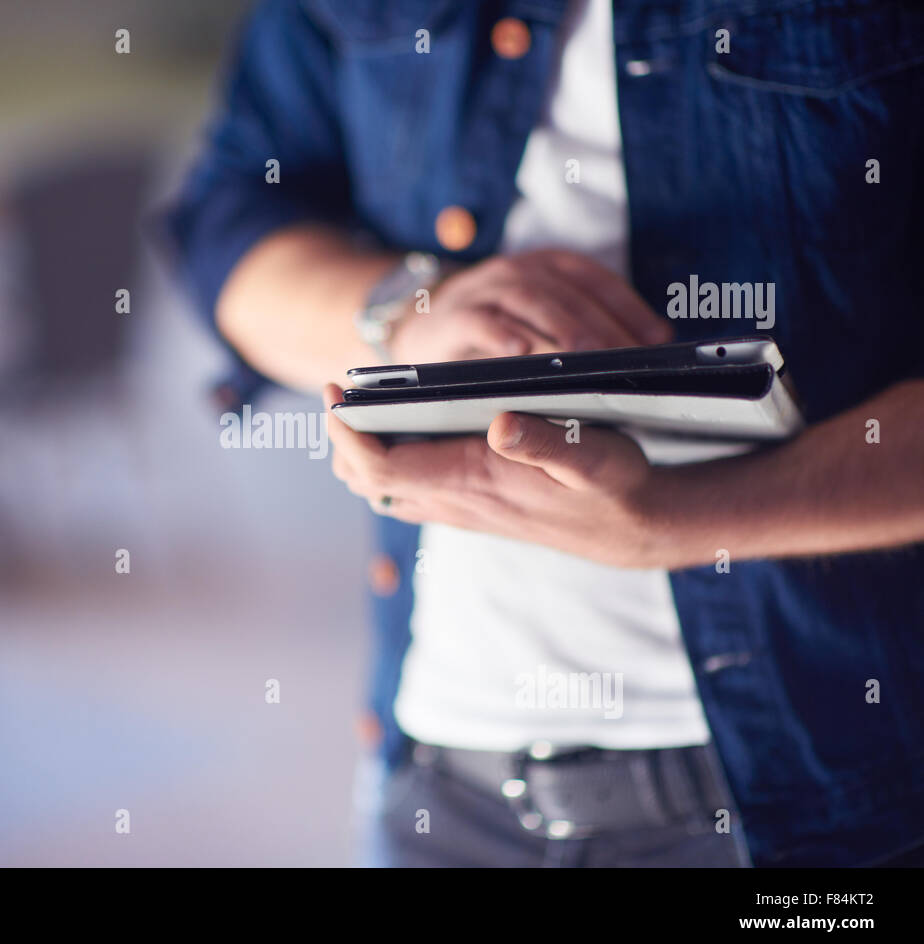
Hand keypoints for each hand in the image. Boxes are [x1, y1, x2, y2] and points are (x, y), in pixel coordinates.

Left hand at [323, 385, 676, 567]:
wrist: (631, 528)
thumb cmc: (613, 486)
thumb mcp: (594, 456)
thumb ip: (548, 440)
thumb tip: (501, 425)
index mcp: (470, 482)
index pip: (379, 468)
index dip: (347, 434)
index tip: (335, 393)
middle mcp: (453, 500)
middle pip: (364, 481)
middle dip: (342, 440)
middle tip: (342, 394)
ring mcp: (456, 507)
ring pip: (380, 489)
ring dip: (360, 451)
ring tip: (362, 405)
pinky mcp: (466, 504)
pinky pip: (404, 489)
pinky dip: (387, 459)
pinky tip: (401, 426)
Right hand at [389, 248, 671, 363]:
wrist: (420, 328)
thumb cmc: (493, 330)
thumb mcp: (539, 323)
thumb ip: (580, 327)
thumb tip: (643, 349)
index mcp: (545, 267)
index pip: (595, 279)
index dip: (628, 305)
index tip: (657, 338)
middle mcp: (517, 271)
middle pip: (567, 292)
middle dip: (602, 324)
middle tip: (628, 358)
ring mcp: (484, 290)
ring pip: (529, 300)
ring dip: (560, 326)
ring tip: (586, 355)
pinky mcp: (453, 316)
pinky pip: (479, 320)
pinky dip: (500, 333)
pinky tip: (521, 351)